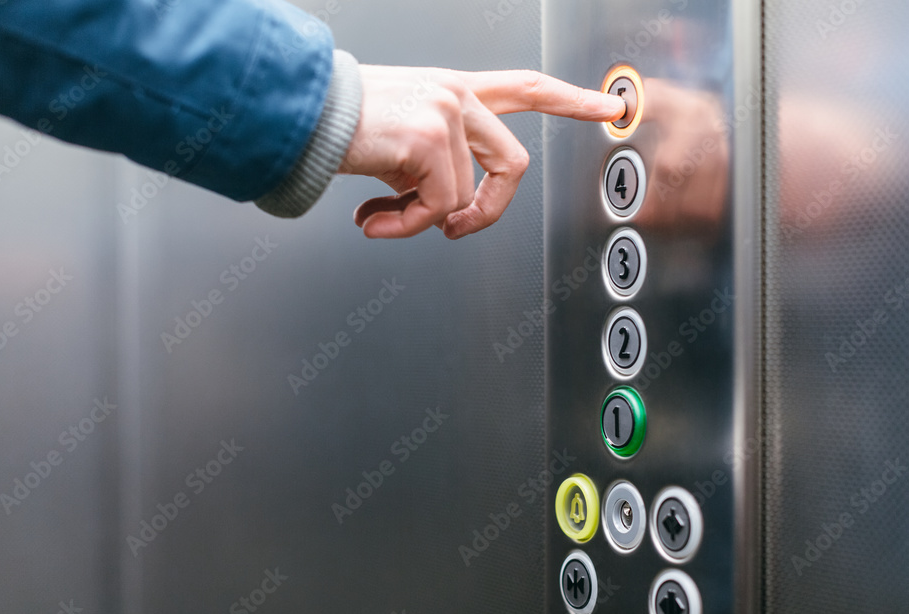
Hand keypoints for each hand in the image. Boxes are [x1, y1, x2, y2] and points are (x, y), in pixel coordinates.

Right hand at [339, 67, 624, 238]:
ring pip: (465, 196)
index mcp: (453, 89)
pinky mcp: (430, 139)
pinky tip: (372, 220)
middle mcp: (457, 94)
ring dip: (420, 221)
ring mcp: (447, 113)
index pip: (525, 87)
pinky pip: (438, 208)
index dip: (571, 100)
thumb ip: (433, 165)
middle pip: (514, 165)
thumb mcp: (397, 141)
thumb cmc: (338, 126)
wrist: (297, 114)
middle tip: (452, 230)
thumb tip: (444, 212)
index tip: (610, 107)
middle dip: (489, 212)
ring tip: (381, 218)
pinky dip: (405, 226)